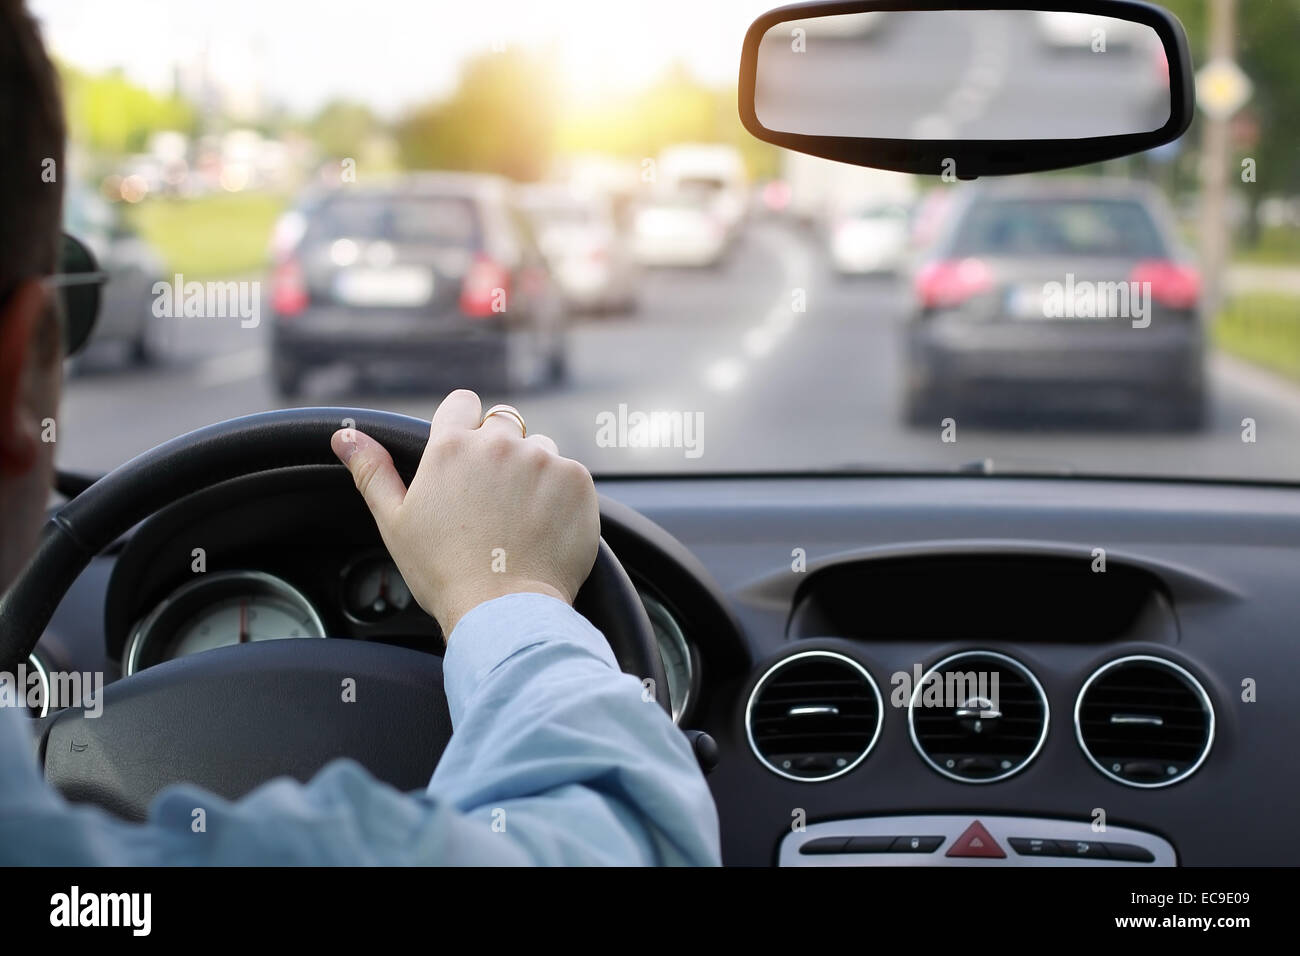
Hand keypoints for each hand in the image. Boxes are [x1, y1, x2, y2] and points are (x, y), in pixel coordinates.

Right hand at [330, 390, 598, 635]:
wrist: (503, 611)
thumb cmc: (444, 572)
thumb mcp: (395, 522)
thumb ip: (372, 471)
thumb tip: (344, 435)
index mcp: (451, 447)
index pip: (462, 404)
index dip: (463, 428)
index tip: (465, 460)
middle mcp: (500, 443)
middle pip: (504, 426)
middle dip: (499, 453)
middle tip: (492, 501)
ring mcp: (543, 459)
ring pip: (540, 449)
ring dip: (533, 473)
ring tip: (519, 519)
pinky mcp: (577, 481)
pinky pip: (569, 475)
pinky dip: (561, 496)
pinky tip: (544, 527)